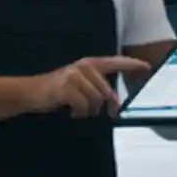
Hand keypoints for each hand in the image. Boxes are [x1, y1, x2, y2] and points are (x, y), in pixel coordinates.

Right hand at [28, 56, 150, 118]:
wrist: (30, 92)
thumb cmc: (57, 91)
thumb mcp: (78, 83)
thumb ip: (96, 86)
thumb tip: (113, 101)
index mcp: (89, 64)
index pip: (115, 62)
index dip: (132, 64)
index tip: (146, 67)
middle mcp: (83, 67)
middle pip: (107, 92)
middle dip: (109, 106)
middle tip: (109, 114)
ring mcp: (74, 75)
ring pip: (96, 100)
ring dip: (89, 111)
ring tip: (79, 111)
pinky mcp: (66, 87)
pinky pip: (84, 106)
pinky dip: (79, 113)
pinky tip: (72, 113)